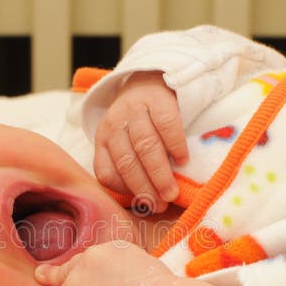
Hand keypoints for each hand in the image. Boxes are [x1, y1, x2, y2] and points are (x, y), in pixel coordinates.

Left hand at [94, 71, 187, 212]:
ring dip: (159, 173)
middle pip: (127, 161)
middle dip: (144, 188)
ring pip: (145, 146)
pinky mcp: (157, 99)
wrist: (150, 80)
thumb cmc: (139, 122)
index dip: (123, 190)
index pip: (106, 171)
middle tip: (160, 205)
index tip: (142, 205)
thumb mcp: (124, 141)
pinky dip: (175, 145)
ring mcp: (135, 110)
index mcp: (103, 140)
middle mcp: (114, 124)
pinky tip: (183, 160)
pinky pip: (166, 125)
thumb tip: (147, 202)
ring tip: (171, 193)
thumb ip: (129, 166)